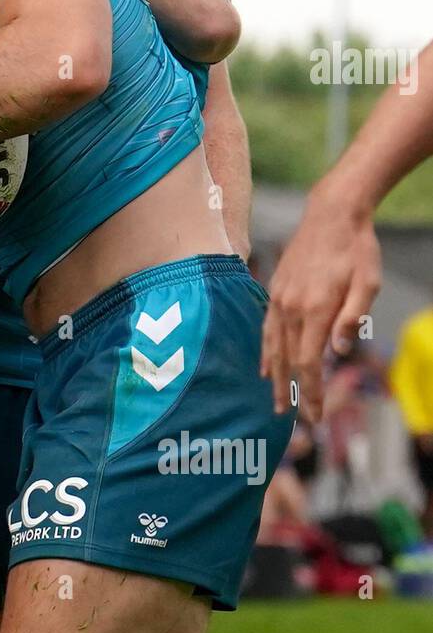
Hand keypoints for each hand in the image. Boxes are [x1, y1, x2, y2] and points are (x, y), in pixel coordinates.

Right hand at [261, 189, 381, 421]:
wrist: (331, 214)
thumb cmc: (357, 249)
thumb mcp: (367, 284)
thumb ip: (351, 319)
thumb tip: (337, 352)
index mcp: (315, 309)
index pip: (308, 363)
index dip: (311, 392)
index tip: (315, 414)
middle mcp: (292, 308)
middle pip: (287, 361)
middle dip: (291, 393)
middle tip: (292, 419)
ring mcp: (279, 299)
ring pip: (273, 347)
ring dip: (275, 377)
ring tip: (276, 401)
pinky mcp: (275, 290)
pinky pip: (266, 329)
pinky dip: (265, 351)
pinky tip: (265, 366)